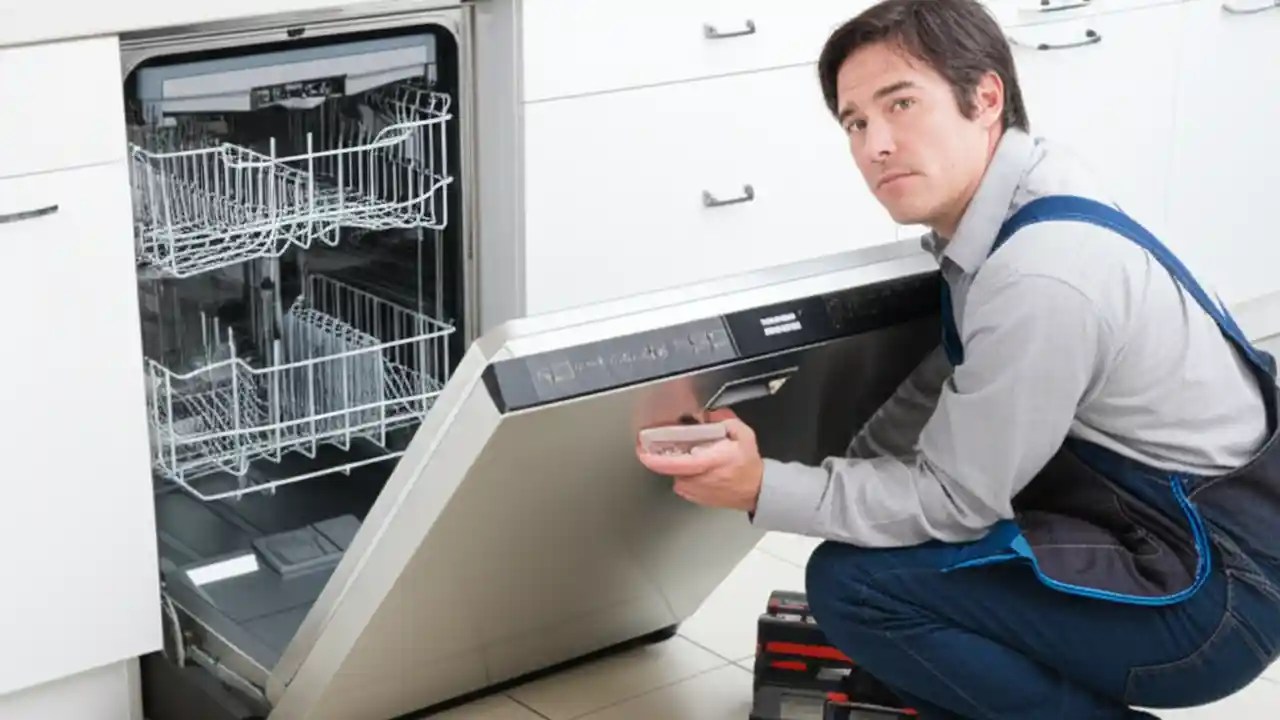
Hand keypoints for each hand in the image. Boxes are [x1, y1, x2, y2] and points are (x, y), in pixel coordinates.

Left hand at [635, 408, 764, 512]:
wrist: (755, 490)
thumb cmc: (748, 466)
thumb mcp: (743, 435)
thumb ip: (725, 420)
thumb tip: (709, 414)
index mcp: (708, 462)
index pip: (673, 463)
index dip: (653, 457)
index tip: (641, 448)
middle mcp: (698, 479)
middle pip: (669, 465)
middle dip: (667, 452)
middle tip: (672, 443)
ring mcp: (694, 490)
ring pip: (674, 472)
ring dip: (678, 462)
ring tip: (693, 455)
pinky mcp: (693, 496)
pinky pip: (680, 481)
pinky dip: (683, 472)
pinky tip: (696, 467)